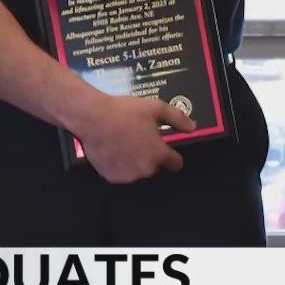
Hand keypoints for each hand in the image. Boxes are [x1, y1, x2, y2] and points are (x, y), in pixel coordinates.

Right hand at [67, 93, 193, 183]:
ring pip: (137, 171)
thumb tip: (192, 127)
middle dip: (149, 156)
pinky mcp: (112, 177)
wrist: (92, 118)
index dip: (172, 156)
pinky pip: (120, 173)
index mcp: (158, 154)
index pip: (175, 163)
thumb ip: (177, 118)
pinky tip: (113, 151)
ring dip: (134, 162)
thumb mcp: (154, 107)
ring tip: (124, 144)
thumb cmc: (124, 112)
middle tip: (138, 139)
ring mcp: (128, 175)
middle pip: (154, 167)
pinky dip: (119, 166)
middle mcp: (145, 169)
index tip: (167, 150)